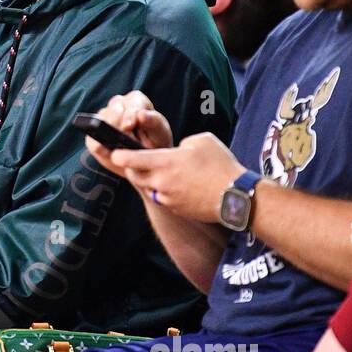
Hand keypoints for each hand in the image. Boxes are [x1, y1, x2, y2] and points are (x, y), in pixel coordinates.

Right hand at [84, 92, 173, 178]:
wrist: (147, 160)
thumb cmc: (156, 142)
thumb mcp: (160, 133)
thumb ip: (153, 122)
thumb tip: (141, 114)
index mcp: (136, 101)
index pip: (132, 103)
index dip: (130, 114)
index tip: (129, 126)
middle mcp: (118, 105)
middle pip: (114, 109)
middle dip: (117, 123)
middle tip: (121, 136)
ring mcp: (104, 119)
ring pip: (100, 121)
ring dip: (107, 134)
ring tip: (116, 148)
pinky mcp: (94, 136)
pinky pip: (92, 140)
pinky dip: (98, 147)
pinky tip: (107, 153)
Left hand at [107, 132, 244, 221]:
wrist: (236, 196)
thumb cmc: (221, 165)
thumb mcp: (202, 141)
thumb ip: (183, 143)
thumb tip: (178, 151)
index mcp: (165, 162)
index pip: (132, 159)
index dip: (120, 155)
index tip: (115, 153)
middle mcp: (161, 182)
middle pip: (136, 176)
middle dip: (133, 168)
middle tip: (137, 162)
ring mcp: (168, 198)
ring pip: (149, 189)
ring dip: (150, 181)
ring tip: (162, 173)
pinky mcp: (176, 209)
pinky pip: (164, 199)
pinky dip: (165, 192)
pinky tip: (178, 186)